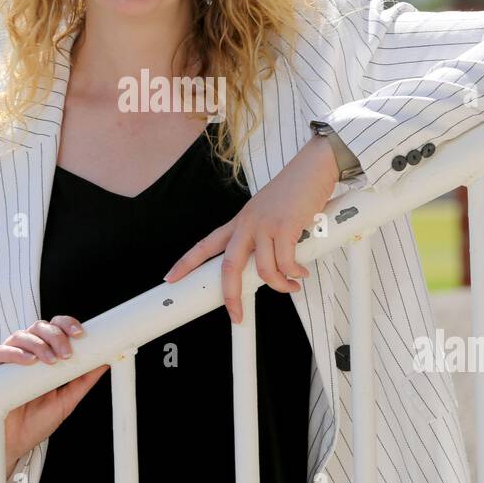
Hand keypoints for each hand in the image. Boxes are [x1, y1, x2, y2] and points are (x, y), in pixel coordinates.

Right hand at [0, 316, 108, 479]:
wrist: (15, 445)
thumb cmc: (37, 422)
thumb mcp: (66, 400)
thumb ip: (83, 380)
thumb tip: (105, 361)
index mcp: (43, 355)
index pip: (54, 329)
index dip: (66, 325)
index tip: (80, 335)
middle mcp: (25, 353)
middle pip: (39, 327)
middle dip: (55, 336)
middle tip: (66, 354)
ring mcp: (6, 360)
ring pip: (21, 336)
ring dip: (38, 345)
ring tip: (50, 361)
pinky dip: (15, 353)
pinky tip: (28, 361)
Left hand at [162, 136, 340, 324]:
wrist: (312, 168)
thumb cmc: (294, 191)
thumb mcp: (267, 213)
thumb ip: (262, 237)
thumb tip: (270, 266)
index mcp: (240, 222)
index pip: (206, 244)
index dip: (186, 263)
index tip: (171, 278)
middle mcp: (247, 224)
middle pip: (229, 266)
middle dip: (230, 295)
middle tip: (236, 314)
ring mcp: (265, 225)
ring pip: (264, 270)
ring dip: (280, 285)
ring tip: (291, 284)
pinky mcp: (285, 226)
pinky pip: (286, 262)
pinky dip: (294, 273)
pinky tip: (301, 272)